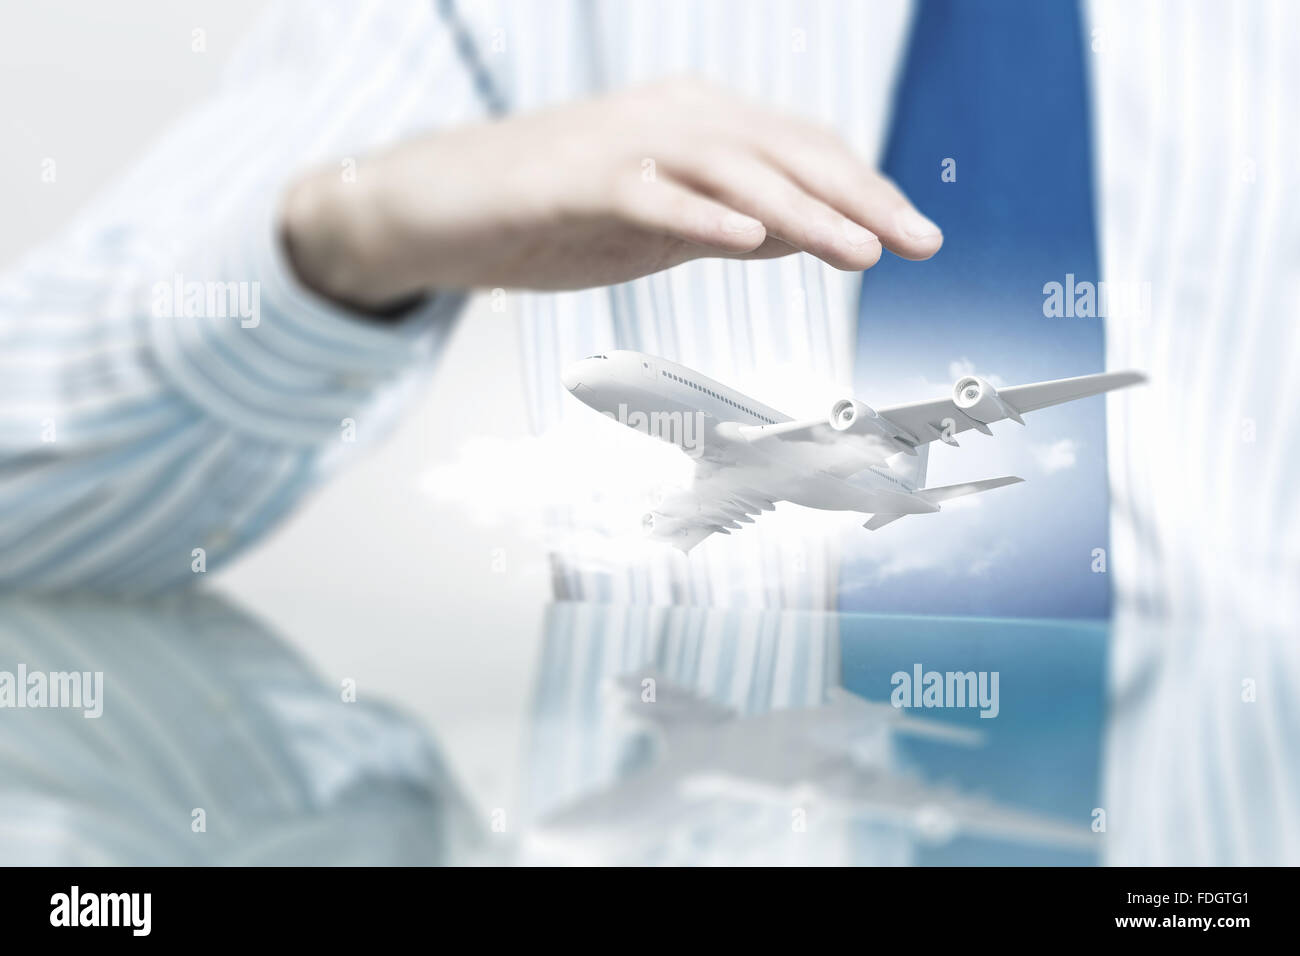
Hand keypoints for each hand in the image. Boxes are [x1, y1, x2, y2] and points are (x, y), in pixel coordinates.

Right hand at [280, 77, 942, 310]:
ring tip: (859, 249)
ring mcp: (623, 145)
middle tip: (918, 242)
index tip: (915, 233)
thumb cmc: (551, 213)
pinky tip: (747, 238)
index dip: (865, 190)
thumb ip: (731, 223)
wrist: (440, 204)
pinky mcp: (576, 181)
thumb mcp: (662, 224)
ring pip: (732, 169)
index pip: (801, 151)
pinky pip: (649, 194)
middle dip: (860, 198)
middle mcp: (670, 119)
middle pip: (784, 151)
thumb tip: (809, 232)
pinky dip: (701, 214)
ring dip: (801, 209)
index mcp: (697, 125)